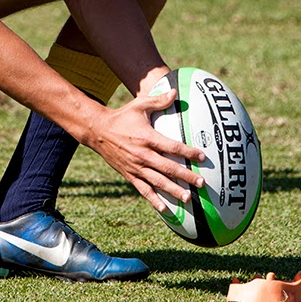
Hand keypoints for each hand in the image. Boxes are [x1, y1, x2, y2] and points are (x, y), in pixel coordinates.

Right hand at [85, 88, 206, 213]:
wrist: (98, 131)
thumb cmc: (122, 117)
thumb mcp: (139, 105)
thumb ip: (158, 100)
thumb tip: (175, 91)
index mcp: (147, 138)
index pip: (172, 147)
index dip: (188, 152)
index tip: (202, 156)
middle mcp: (143, 155)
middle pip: (168, 168)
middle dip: (186, 176)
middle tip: (201, 183)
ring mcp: (136, 167)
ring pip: (158, 182)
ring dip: (173, 190)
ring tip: (188, 198)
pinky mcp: (129, 175)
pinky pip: (143, 190)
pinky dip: (154, 200)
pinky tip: (165, 209)